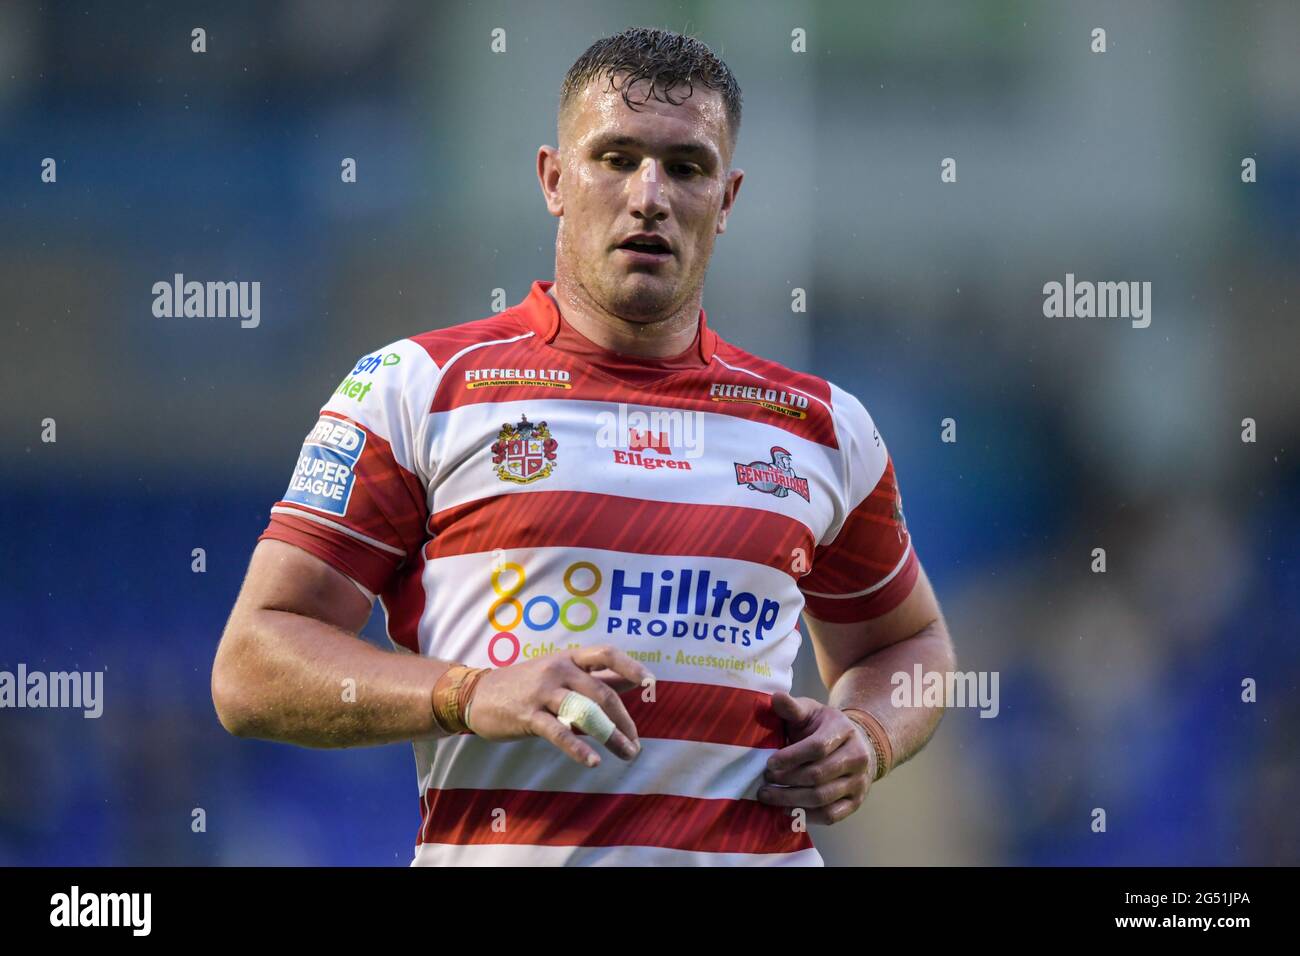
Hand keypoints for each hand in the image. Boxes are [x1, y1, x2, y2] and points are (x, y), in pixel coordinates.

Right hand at [465, 645, 651, 767]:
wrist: (477, 694)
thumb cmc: (526, 685)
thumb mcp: (560, 673)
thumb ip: (596, 677)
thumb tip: (634, 679)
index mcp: (569, 658)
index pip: (606, 654)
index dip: (631, 666)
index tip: (651, 682)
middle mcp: (558, 670)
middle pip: (602, 693)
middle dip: (624, 720)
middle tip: (635, 743)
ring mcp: (542, 692)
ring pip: (585, 713)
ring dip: (611, 736)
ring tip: (626, 754)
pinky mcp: (528, 715)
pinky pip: (559, 732)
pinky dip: (578, 748)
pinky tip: (593, 761)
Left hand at [757, 691, 874, 824]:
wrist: (857, 744)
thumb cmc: (824, 727)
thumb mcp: (810, 712)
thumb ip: (792, 708)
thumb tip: (775, 697)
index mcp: (844, 730)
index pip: (817, 747)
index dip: (791, 757)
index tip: (769, 763)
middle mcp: (857, 757)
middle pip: (818, 775)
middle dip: (786, 780)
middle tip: (764, 782)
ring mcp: (859, 782)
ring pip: (822, 798)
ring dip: (791, 800)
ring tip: (768, 796)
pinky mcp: (856, 802)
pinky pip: (830, 815)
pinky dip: (806, 816)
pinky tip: (786, 810)